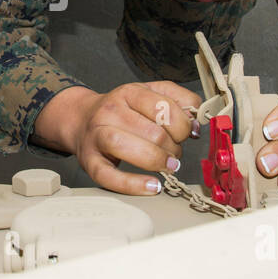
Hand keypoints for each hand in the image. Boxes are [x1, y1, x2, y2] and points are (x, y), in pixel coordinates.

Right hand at [38, 82, 201, 195]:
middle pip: (153, 133)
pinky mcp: (90, 161)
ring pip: (130, 149)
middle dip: (173, 148)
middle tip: (174, 153)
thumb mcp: (150, 93)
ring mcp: (97, 136)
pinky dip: (134, 185)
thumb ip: (179, 101)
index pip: (165, 108)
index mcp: (129, 92)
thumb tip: (196, 124)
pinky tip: (152, 186)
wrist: (81, 118)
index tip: (185, 134)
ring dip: (158, 162)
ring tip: (167, 166)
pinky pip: (110, 177)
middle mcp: (110, 111)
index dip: (183, 126)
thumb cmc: (122, 110)